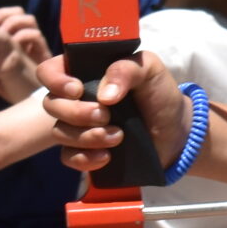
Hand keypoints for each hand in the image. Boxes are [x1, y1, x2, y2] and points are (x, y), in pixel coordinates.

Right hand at [38, 51, 185, 173]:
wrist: (176, 132)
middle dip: (76, 112)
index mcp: (86, 72)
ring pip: (59, 132)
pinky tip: (107, 156)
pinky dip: (85, 158)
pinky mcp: (85, 151)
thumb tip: (105, 95)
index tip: (77, 90)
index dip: (54, 79)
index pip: (50, 71)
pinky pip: (68, 157)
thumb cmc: (159, 94)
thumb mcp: (150, 70)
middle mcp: (76, 99)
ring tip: (118, 136)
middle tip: (106, 115)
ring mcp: (78, 126)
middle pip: (51, 104)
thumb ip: (126, 69)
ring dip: (87, 136)